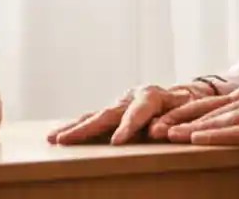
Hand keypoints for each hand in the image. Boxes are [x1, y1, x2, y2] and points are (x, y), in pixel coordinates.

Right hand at [47, 83, 210, 145]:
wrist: (181, 95)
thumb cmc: (185, 106)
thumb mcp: (186, 110)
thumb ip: (173, 118)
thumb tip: (157, 131)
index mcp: (151, 96)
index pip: (138, 113)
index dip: (129, 127)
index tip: (117, 142)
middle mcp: (129, 98)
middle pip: (106, 114)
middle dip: (86, 129)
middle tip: (66, 140)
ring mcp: (117, 105)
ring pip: (93, 117)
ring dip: (72, 129)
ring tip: (52, 139)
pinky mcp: (110, 113)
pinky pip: (91, 121)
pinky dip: (73, 128)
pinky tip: (55, 137)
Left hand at [165, 82, 238, 164]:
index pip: (230, 102)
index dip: (201, 111)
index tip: (177, 117)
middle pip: (219, 106)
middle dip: (186, 116)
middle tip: (159, 124)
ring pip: (223, 118)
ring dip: (192, 126)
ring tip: (166, 133)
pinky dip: (216, 134)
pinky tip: (196, 139)